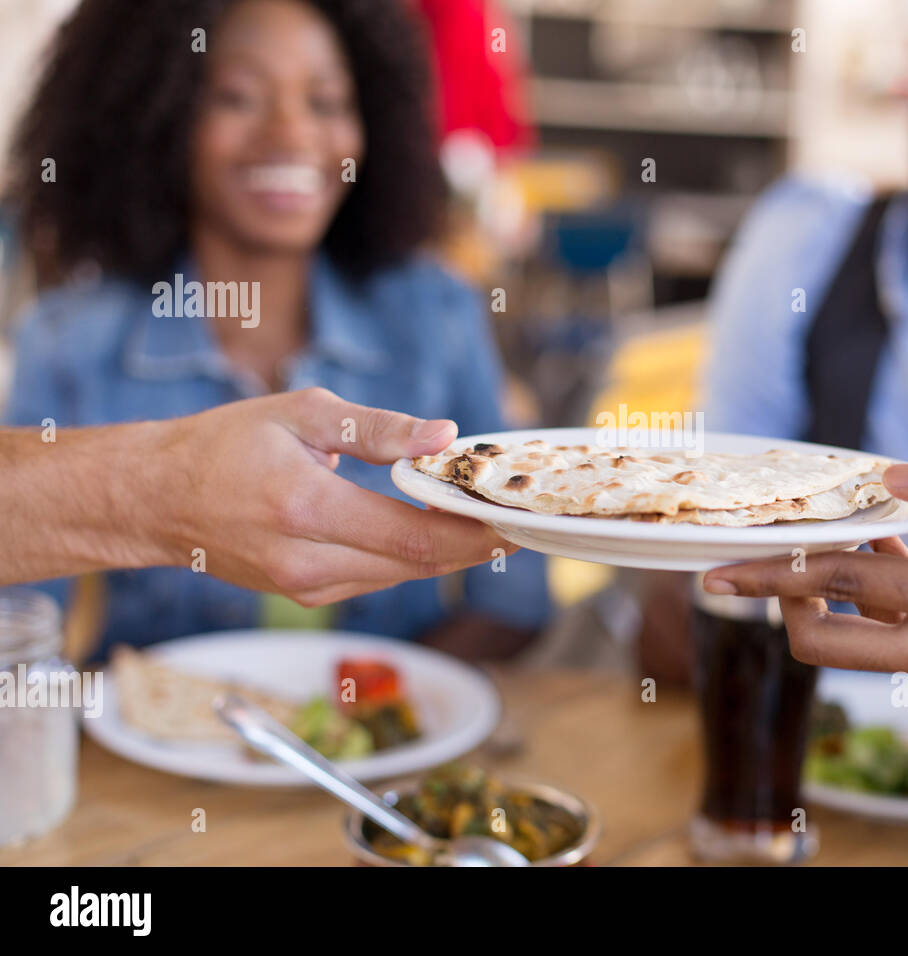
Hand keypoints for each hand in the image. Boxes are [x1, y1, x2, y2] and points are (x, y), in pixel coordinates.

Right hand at [148, 387, 513, 604]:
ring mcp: (303, 587)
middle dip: (472, 547)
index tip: (515, 522)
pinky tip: (430, 534)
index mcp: (307, 509)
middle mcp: (307, 561)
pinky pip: (372, 580)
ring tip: (482, 523)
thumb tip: (444, 436)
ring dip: (443, 556)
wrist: (155, 499)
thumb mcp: (302, 414)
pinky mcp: (301, 595)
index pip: (414, 539)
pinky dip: (406, 560)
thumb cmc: (225, 444)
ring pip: (397, 577)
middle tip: (516, 523)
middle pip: (416, 568)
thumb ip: (378, 429)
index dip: (473, 536)